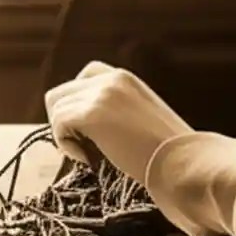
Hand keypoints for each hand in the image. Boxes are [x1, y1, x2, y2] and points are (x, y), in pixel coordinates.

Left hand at [44, 61, 193, 182]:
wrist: (180, 160)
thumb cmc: (165, 149)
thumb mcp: (141, 114)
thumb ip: (117, 107)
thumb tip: (85, 122)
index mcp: (124, 77)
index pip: (84, 76)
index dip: (78, 103)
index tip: (88, 129)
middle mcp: (110, 79)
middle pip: (61, 92)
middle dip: (65, 120)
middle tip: (83, 144)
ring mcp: (100, 94)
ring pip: (55, 107)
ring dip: (64, 134)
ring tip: (87, 153)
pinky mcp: (92, 114)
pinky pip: (58, 123)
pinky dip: (65, 144)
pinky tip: (86, 157)